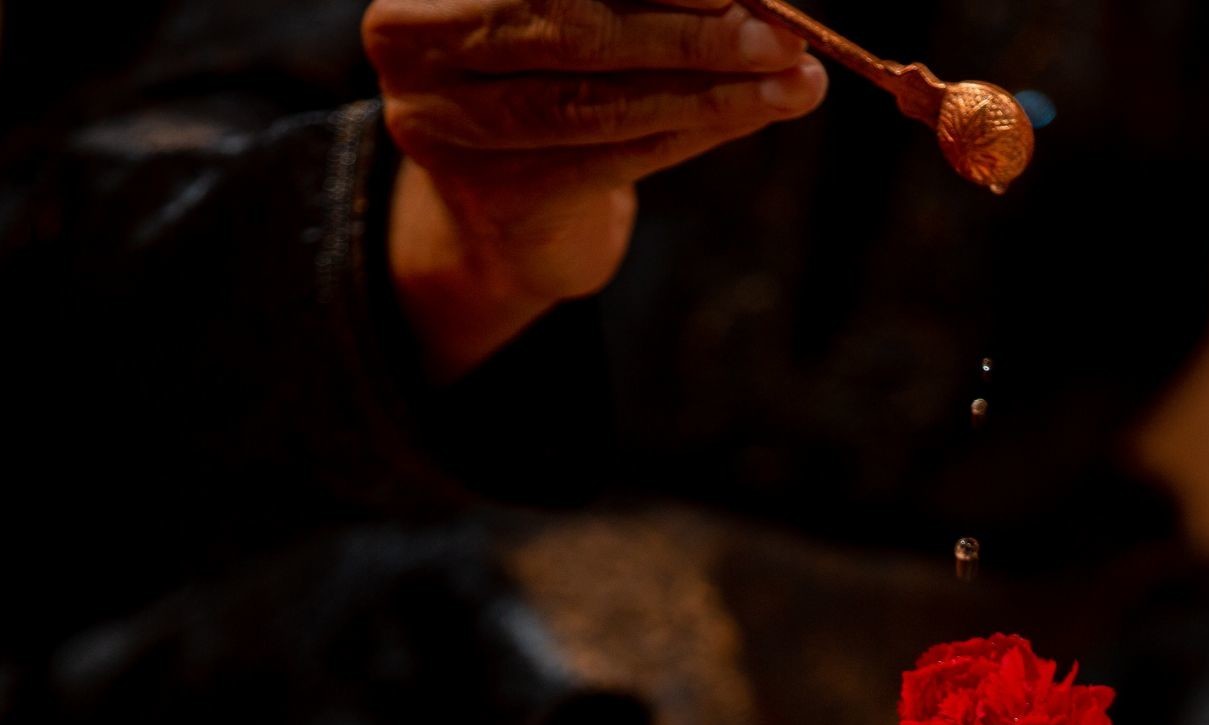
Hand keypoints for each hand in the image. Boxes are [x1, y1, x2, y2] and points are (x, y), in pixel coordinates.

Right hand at [364, 0, 825, 376]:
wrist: (504, 219)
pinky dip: (693, 133)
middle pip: (570, 26)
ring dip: (709, 90)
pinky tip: (753, 115)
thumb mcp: (574, 15)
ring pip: (598, 99)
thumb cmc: (551, 80)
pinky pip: (614, 158)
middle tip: (783, 37)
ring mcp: (448, 128)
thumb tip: (752, 0)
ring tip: (792, 82)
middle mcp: (416, 47)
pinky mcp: (497, 197)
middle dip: (689, 31)